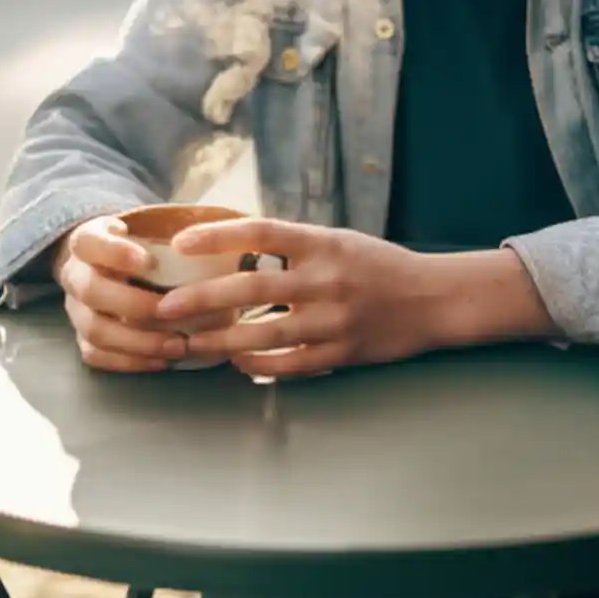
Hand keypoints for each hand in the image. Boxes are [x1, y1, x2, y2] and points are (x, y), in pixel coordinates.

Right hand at [52, 216, 188, 371]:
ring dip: (138, 342)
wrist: (101, 265)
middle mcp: (74, 275)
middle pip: (91, 290)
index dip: (116, 253)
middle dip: (134, 305)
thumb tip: (220, 256)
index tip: (151, 261)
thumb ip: (166, 239)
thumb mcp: (143, 231)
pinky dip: (130, 362)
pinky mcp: (82, 337)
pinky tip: (162, 361)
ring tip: (177, 346)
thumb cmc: (134, 247)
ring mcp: (75, 309)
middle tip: (171, 311)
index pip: (89, 243)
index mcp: (86, 242)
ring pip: (94, 330)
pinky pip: (96, 355)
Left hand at [151, 220, 443, 376]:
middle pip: (252, 288)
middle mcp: (326, 279)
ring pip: (265, 333)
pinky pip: (291, 363)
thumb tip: (232, 248)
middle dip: (202, 300)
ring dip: (221, 340)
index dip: (217, 236)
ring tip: (190, 342)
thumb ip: (292, 246)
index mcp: (322, 243)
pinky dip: (259, 364)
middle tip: (165, 308)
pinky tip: (236, 362)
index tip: (181, 242)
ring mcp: (334, 318)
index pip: (260, 233)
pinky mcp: (343, 351)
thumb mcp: (337, 241)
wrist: (433, 298)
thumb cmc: (379, 266)